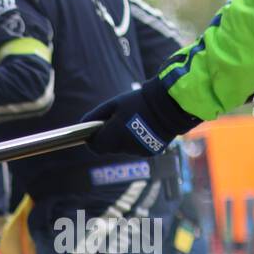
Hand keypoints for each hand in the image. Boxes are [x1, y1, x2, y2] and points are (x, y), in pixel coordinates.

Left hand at [81, 75, 200, 156]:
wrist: (170, 105)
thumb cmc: (139, 101)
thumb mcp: (115, 103)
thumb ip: (96, 115)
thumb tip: (82, 124)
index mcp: (113, 135)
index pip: (95, 146)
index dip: (94, 139)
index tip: (96, 131)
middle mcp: (124, 147)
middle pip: (109, 147)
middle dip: (110, 137)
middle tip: (118, 122)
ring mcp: (138, 151)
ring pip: (124, 148)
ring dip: (125, 139)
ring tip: (135, 122)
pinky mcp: (150, 152)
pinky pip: (137, 148)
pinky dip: (137, 141)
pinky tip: (145, 128)